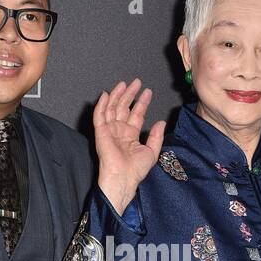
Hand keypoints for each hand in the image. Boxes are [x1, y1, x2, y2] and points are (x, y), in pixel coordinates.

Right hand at [94, 79, 165, 215]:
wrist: (124, 177)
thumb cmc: (136, 170)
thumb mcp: (152, 151)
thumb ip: (156, 136)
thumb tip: (161, 122)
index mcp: (130, 135)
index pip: (136, 114)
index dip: (142, 102)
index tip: (147, 92)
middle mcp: (119, 131)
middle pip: (124, 107)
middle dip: (130, 94)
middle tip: (136, 82)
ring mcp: (109, 131)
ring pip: (112, 108)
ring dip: (118, 95)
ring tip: (124, 84)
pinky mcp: (101, 133)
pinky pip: (99, 116)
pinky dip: (102, 105)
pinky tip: (106, 94)